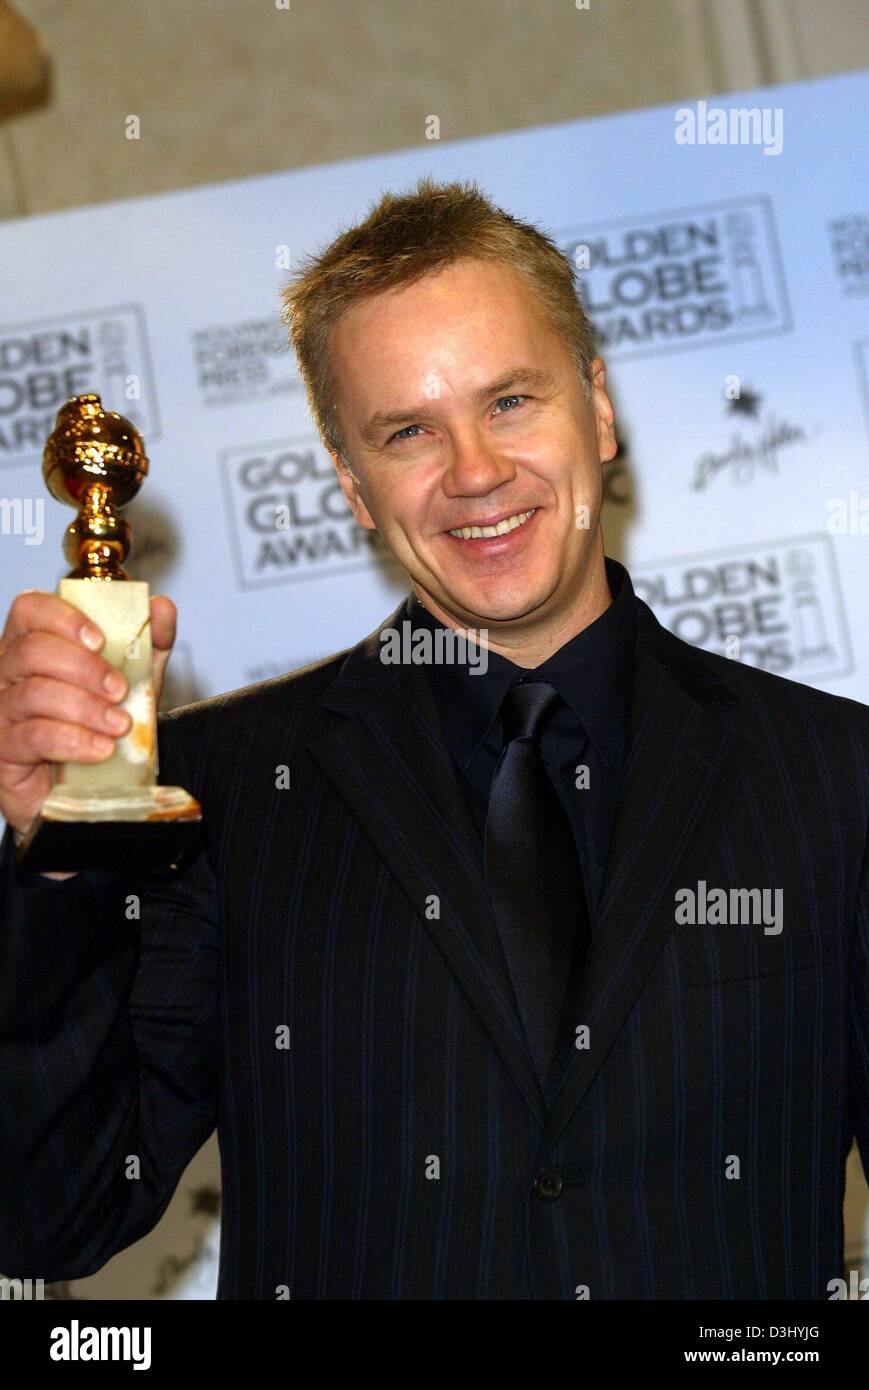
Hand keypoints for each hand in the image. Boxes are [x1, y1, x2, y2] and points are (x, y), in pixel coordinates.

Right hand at [0, 590, 176, 850]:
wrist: (88, 788)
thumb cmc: (97, 727)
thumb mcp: (131, 681)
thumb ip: (146, 644)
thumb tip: (161, 608)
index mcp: (33, 646)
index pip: (29, 610)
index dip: (64, 618)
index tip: (100, 639)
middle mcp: (8, 674)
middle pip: (32, 650)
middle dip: (84, 668)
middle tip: (119, 690)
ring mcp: (1, 712)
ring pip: (34, 693)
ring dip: (85, 707)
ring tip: (118, 725)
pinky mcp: (4, 750)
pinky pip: (33, 736)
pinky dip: (73, 740)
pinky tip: (100, 749)